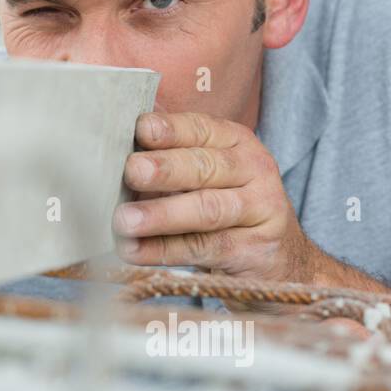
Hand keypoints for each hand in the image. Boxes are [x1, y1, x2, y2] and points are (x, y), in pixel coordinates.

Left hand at [113, 111, 320, 282]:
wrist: (283, 262)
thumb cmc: (227, 209)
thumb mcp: (208, 177)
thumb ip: (170, 162)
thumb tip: (108, 154)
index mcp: (236, 143)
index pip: (201, 129)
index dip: (171, 129)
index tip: (140, 129)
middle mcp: (254, 170)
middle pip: (205, 167)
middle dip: (165, 169)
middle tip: (131, 172)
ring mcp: (261, 210)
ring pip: (206, 209)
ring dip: (160, 215)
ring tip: (124, 220)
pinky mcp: (256, 249)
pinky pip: (205, 248)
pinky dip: (165, 250)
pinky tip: (134, 251)